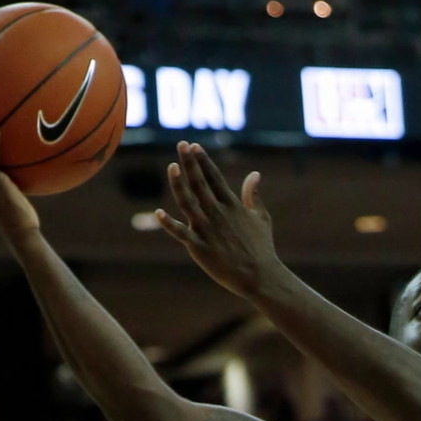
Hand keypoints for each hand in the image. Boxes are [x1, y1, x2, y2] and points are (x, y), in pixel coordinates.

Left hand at [157, 142, 281, 298]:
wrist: (259, 276)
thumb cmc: (262, 247)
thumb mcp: (262, 217)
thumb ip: (253, 195)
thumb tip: (255, 174)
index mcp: (232, 206)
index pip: (214, 178)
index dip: (203, 161)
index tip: (194, 146)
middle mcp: (218, 214)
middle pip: (200, 184)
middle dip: (190, 163)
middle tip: (181, 144)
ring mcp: (207, 230)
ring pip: (188, 202)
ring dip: (179, 184)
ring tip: (172, 167)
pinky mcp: (199, 247)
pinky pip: (181, 234)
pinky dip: (169, 224)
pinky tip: (158, 213)